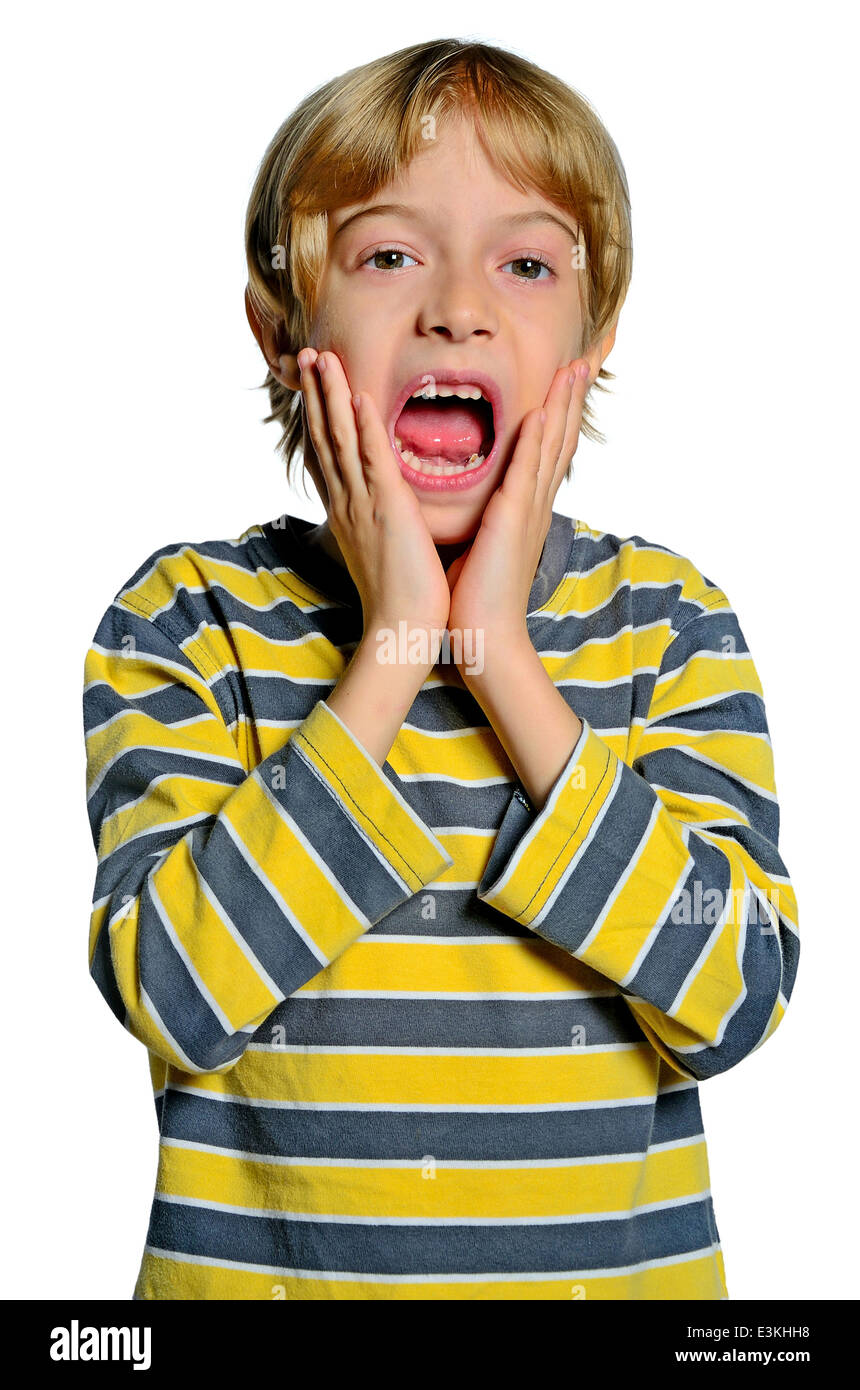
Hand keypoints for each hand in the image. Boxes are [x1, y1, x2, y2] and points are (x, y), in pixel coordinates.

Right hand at [298, 347, 451, 650]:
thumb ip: (380, 520)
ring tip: (321, 357)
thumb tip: (384, 506)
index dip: (318, 417)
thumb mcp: (383, 548)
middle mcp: (347, 503)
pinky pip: (372, 460)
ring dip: (330, 395)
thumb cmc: (402, 596)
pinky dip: (364, 427)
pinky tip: (357, 396)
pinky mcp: (387, 510)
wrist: (403, 630)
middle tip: (307, 355)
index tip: (312, 385)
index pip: (327, 455)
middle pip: (325, 437)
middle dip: (315, 394)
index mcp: (348, 511)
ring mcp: (363, 505)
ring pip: (341, 439)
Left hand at [446, 359, 591, 646]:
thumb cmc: (477, 597)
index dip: (560, 413)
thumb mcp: (484, 544)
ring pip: (550, 447)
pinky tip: (541, 413)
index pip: (548, 450)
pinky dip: (535, 441)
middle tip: (585, 359)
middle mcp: (534, 505)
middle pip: (560, 439)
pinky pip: (525, 474)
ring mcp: (527, 512)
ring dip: (562, 406)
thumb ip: (488, 517)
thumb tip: (480, 503)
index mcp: (526, 509)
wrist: (485, 637)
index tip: (568, 378)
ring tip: (573, 369)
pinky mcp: (511, 522)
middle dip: (572, 398)